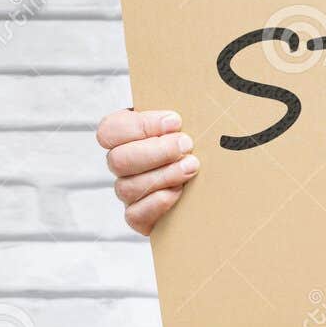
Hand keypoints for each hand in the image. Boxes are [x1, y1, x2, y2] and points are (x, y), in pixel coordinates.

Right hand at [97, 108, 198, 234]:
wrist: (215, 190)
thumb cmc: (197, 147)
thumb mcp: (187, 126)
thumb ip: (178, 118)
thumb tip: (189, 108)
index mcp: (125, 137)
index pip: (110, 130)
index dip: (140, 126)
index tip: (175, 122)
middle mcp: (121, 165)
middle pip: (117, 160)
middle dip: (156, 151)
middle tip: (187, 145)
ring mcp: (128, 192)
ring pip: (127, 187)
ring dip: (163, 175)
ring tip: (192, 166)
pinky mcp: (139, 218)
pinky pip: (135, 215)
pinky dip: (158, 202)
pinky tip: (179, 192)